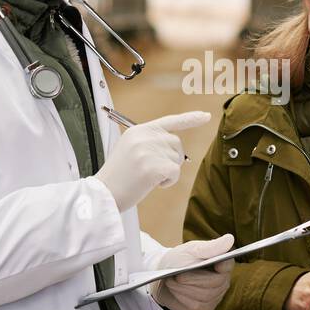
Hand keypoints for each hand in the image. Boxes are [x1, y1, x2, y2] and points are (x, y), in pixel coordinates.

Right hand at [94, 111, 208, 211]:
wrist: (103, 194)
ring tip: (146, 177)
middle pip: (177, 143)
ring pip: (177, 159)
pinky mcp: (153, 166)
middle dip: (172, 158)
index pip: (169, 120)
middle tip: (152, 170)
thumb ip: (150, 142)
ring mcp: (148, 150)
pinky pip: (175, 172)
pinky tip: (152, 184)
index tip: (207, 116)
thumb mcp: (130, 149)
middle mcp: (144, 136)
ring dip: (168, 172)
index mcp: (138, 130)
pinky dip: (168, 182)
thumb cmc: (118, 177)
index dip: (190, 118)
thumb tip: (175, 146)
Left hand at [150, 234, 234, 309]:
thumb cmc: (179, 260)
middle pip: (214, 284)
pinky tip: (176, 291)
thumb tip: (230, 239)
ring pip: (204, 297)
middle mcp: (222, 281)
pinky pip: (196, 307)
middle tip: (177, 275)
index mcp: (222, 263)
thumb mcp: (191, 250)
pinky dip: (182, 298)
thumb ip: (210, 247)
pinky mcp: (205, 309)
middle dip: (192, 279)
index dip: (223, 265)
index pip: (228, 265)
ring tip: (172, 281)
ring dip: (184, 289)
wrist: (163, 277)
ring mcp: (215, 297)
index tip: (216, 264)